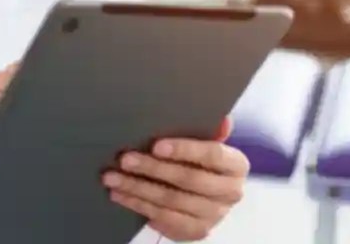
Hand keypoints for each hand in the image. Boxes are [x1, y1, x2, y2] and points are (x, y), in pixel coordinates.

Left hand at [103, 116, 248, 241]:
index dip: (185, 149)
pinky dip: (139, 206)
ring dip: (138, 189)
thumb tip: (223, 118)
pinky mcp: (197, 230)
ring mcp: (214, 215)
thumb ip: (209, 130)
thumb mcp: (206, 141)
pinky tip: (121, 195)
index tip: (157, 146)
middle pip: (188, 179)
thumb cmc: (201, 160)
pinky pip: (164, 219)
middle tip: (125, 160)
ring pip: (172, 201)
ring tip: (113, 178)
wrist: (208, 193)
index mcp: (236, 165)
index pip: (213, 155)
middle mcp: (230, 193)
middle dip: (153, 168)